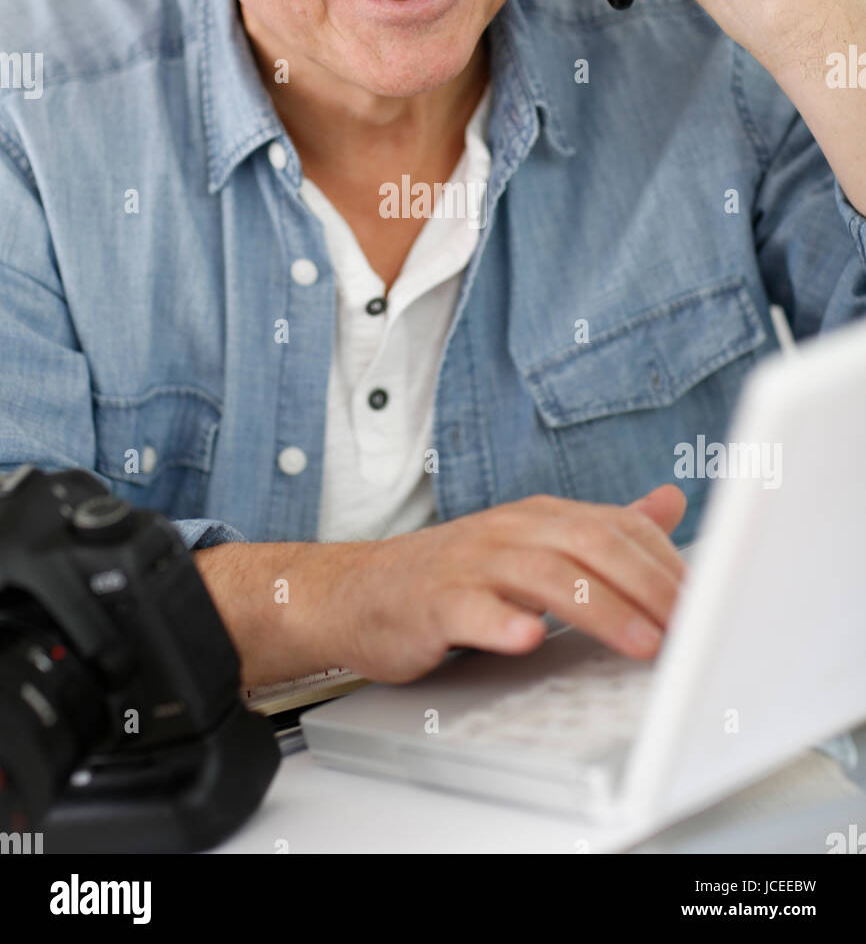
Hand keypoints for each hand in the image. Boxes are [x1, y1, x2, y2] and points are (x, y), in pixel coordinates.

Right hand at [328, 484, 687, 682]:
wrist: (360, 592)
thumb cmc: (457, 576)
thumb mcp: (535, 543)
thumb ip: (604, 526)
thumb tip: (671, 501)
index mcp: (541, 518)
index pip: (618, 529)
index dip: (668, 564)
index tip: (713, 601)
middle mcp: (510, 531)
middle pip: (590, 545)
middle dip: (648, 586)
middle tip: (694, 626)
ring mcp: (470, 564)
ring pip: (543, 576)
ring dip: (599, 609)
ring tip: (643, 643)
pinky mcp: (433, 602)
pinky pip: (470, 610)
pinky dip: (502, 624)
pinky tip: (529, 640)